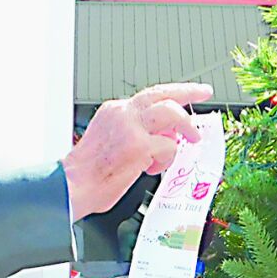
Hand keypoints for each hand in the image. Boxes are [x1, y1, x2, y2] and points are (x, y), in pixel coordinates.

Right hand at [62, 82, 212, 220]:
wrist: (72, 185)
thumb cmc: (89, 173)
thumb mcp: (111, 141)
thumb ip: (137, 133)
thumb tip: (163, 136)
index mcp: (114, 111)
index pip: (149, 96)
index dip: (171, 93)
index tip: (186, 93)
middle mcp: (123, 114)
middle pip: (163, 93)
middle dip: (189, 91)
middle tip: (204, 93)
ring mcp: (132, 128)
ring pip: (172, 113)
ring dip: (186, 126)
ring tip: (192, 138)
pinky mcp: (139, 145)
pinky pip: (169, 146)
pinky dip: (166, 159)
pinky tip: (151, 168)